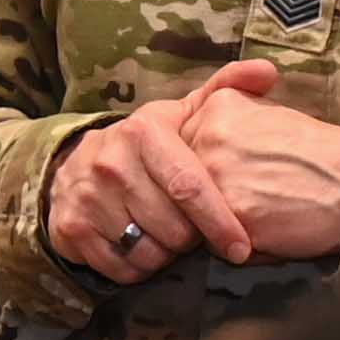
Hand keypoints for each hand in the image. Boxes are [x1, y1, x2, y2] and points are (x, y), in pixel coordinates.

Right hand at [47, 94, 232, 280]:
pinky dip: (139, 268)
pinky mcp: (72, 229)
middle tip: (192, 229)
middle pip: (174, 229)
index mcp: (143, 131)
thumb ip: (227, 88)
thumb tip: (268, 70)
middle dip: (192, 238)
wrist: (78, 164)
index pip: (190, 187)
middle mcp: (111, 162)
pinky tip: (142, 247)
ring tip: (167, 236)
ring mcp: (87, 197)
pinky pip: (123, 269)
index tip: (242, 247)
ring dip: (167, 254)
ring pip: (150, 253)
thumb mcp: (182, 112)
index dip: (220, 222)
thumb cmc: (148, 146)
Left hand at [163, 64, 339, 263]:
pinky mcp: (229, 214)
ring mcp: (216, 175)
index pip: (176, 151)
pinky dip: (234, 244)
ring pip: (190, 214)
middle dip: (203, 200)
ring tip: (260, 213)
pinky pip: (212, 241)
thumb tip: (187, 161)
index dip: (201, 174)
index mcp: (216, 107)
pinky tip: (267, 230)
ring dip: (215, 223)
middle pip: (177, 182)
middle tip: (247, 200)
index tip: (230, 180)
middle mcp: (209, 135)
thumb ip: (223, 130)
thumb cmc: (318, 155)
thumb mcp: (266, 118)